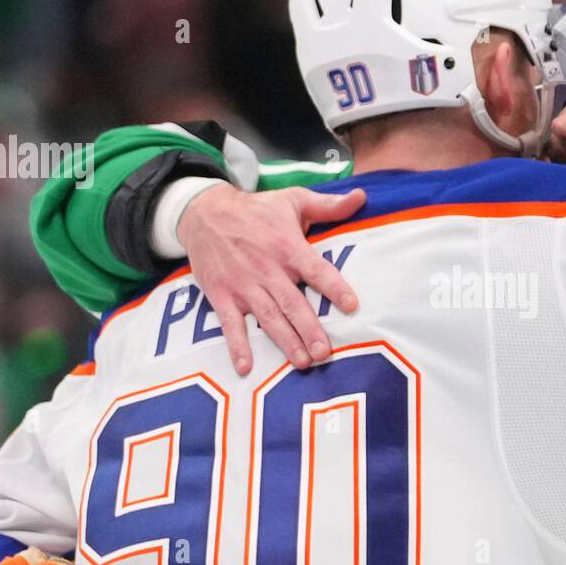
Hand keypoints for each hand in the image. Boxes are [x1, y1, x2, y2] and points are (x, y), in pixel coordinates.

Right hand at [177, 184, 365, 375]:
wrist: (203, 212)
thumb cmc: (256, 209)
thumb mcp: (292, 200)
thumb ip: (328, 205)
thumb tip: (362, 197)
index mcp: (287, 246)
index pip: (315, 269)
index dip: (334, 287)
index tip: (352, 305)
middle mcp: (267, 269)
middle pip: (292, 302)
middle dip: (309, 329)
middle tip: (325, 352)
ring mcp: (243, 285)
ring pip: (267, 317)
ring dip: (285, 341)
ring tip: (303, 363)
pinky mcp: (221, 295)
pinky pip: (230, 324)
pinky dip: (237, 346)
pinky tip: (246, 367)